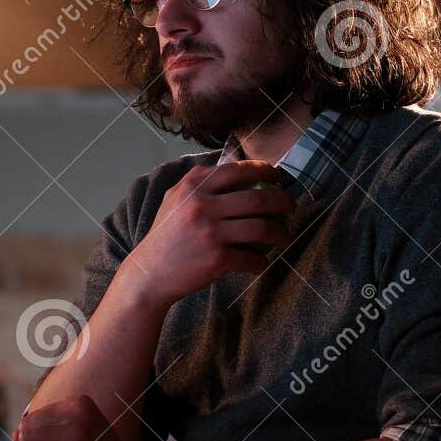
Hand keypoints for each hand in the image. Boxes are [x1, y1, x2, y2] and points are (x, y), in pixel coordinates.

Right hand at [121, 160, 296, 306]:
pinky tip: (261, 262)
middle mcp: (202, 205)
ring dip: (281, 233)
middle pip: (259, 197)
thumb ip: (200, 182)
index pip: (238, 170)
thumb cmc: (166, 236)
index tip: (276, 177)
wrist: (149, 273)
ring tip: (284, 237)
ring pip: (262, 228)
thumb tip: (235, 167)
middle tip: (291, 206)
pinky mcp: (217, 258)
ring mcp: (211, 232)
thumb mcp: (175, 199)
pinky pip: (252, 257)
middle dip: (283, 201)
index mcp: (194, 186)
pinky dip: (261, 262)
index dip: (264, 170)